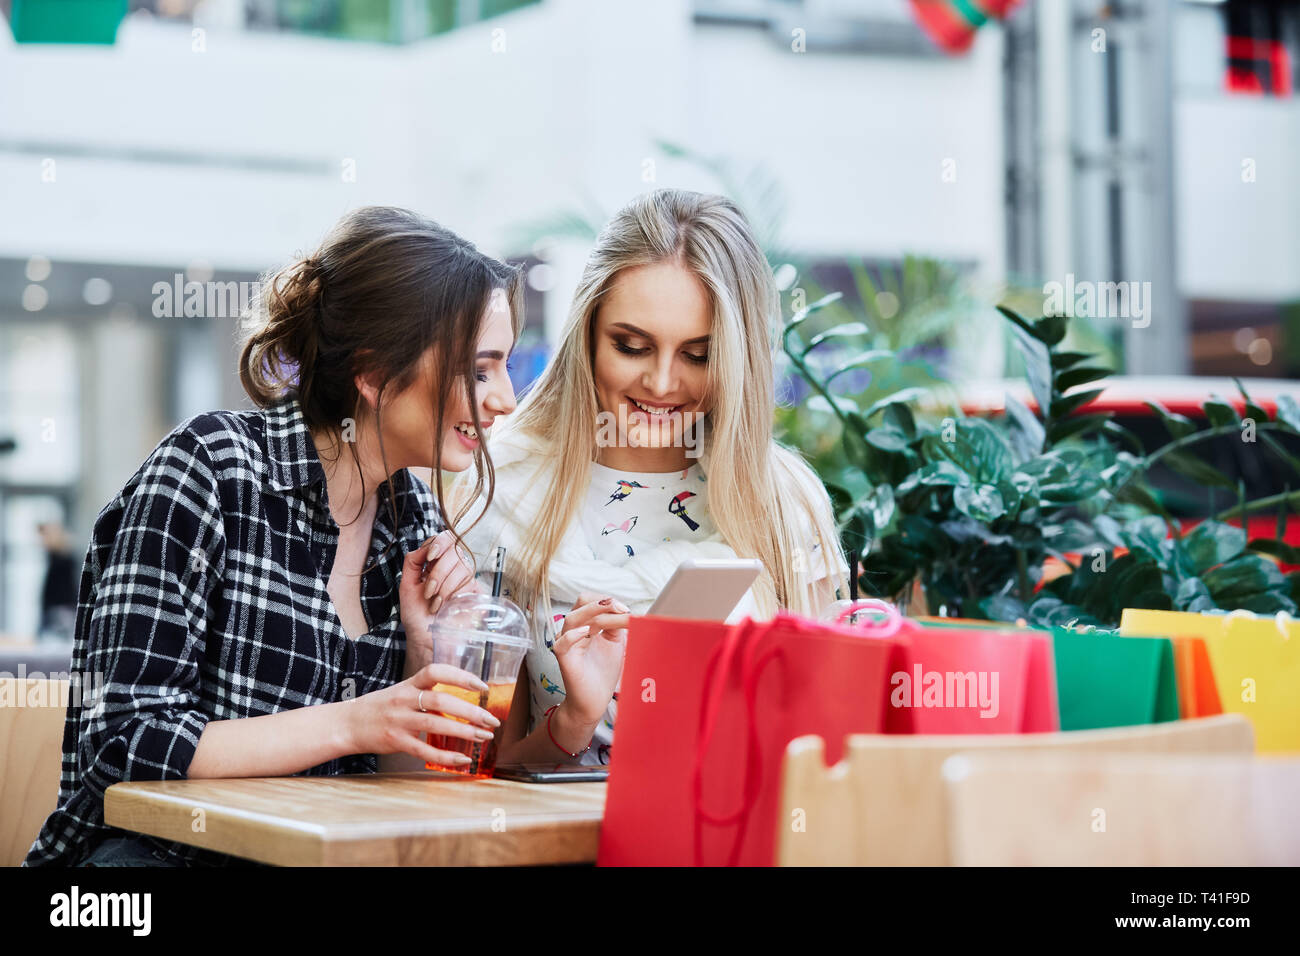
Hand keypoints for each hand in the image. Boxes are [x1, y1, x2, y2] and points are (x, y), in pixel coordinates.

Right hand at [341, 663, 500, 766]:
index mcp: (408, 684)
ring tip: (484, 737)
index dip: (460, 676)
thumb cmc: (381, 707)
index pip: (436, 671)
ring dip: (464, 732)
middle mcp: (404, 699)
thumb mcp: (402, 691)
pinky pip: (424, 749)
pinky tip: (463, 759)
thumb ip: (428, 693)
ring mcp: (399, 721)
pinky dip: (445, 756)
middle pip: (441, 700)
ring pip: (435, 724)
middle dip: (470, 710)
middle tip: (492, 720)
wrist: (347, 724)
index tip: (482, 686)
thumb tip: (463, 700)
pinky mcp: (395, 741)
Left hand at [400, 531, 475, 675]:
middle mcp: (453, 568)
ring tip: (434, 603)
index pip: (446, 539)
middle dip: (438, 573)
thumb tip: (427, 546)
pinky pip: (470, 583)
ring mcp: (466, 580)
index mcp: (436, 562)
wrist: (424, 636)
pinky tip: (445, 606)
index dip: (439, 544)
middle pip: (455, 552)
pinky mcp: (475, 593)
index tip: (428, 559)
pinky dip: (454, 595)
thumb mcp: (406, 584)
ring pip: (463, 568)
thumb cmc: (415, 614)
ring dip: (444, 587)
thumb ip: (413, 561)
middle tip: (428, 591)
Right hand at [553, 593, 629, 723]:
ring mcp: (566, 643)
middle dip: (604, 603)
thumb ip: (617, 624)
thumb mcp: (615, 642)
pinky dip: (574, 634)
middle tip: (623, 610)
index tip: (627, 610)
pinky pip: (563, 642)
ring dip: (594, 612)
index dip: (609, 601)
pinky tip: (587, 632)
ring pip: (573, 618)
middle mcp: (573, 630)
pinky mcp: (564, 658)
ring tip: (612, 615)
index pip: (591, 600)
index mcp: (585, 624)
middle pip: (581, 602)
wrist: (595, 700)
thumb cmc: (604, 672)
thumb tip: (626, 609)